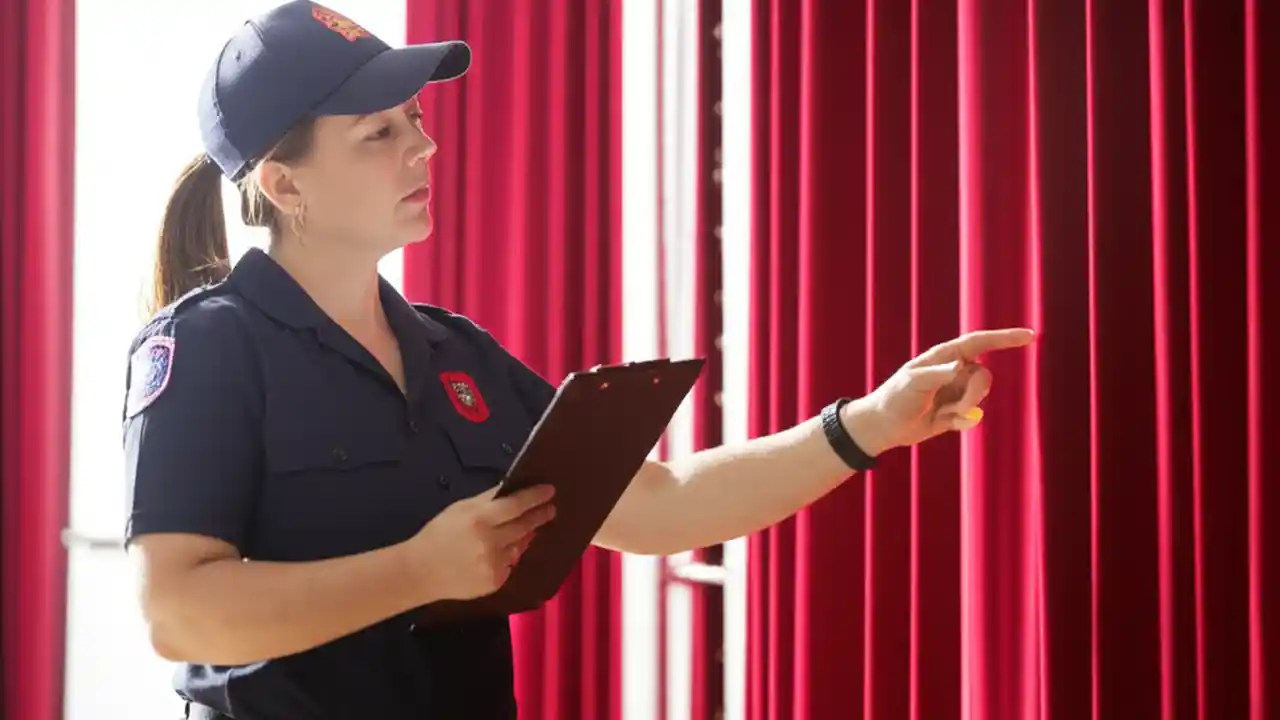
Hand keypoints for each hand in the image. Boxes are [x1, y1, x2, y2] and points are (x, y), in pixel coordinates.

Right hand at [404, 484, 556, 602]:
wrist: (420, 572)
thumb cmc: (438, 534)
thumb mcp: (459, 508)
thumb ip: (486, 499)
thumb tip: (509, 487)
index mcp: (480, 519)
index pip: (516, 505)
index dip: (535, 497)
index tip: (550, 491)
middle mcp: (491, 542)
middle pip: (524, 526)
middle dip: (539, 517)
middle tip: (551, 510)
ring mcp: (494, 564)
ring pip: (520, 547)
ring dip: (525, 537)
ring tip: (529, 529)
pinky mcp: (495, 582)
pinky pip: (510, 564)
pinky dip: (509, 556)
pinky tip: (503, 552)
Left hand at [841, 328, 1036, 455]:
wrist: (883, 426)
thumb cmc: (894, 399)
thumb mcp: (913, 383)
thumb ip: (937, 374)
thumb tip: (960, 365)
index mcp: (944, 357)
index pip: (980, 342)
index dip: (1005, 338)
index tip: (1030, 336)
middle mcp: (954, 371)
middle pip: (984, 377)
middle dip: (974, 394)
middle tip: (952, 407)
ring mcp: (956, 390)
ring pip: (981, 396)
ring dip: (965, 409)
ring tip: (941, 414)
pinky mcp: (957, 410)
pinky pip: (973, 416)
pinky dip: (961, 422)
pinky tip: (942, 422)